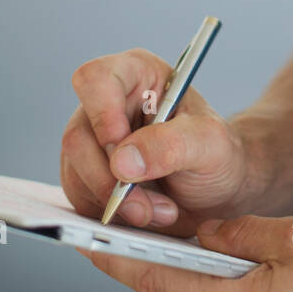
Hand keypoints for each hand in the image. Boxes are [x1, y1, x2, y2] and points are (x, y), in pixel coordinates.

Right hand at [61, 47, 250, 234]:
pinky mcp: (87, 174)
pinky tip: (142, 216)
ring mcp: (93, 140)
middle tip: (146, 207)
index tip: (122, 153)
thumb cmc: (217, 154)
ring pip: (75, 172)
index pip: (96, 79)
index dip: (102, 115)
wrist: (217, 191)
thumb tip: (122, 161)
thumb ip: (171, 145)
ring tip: (158, 211)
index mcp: (137, 75)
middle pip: (78, 136)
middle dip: (111, 182)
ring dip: (114, 204)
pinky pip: (78, 197)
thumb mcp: (210, 144)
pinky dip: (108, 215)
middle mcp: (108, 103)